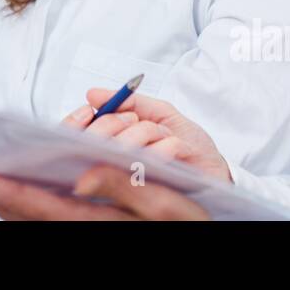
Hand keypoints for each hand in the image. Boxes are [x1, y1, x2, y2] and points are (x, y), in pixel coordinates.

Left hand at [0, 164, 210, 220]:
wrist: (199, 239)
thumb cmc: (191, 226)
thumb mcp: (168, 207)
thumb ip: (124, 188)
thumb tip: (80, 176)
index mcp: (92, 223)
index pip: (27, 203)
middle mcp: (78, 233)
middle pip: (15, 213)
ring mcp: (80, 235)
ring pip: (23, 219)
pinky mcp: (87, 232)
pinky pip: (40, 219)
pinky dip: (19, 204)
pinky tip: (12, 190)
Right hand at [62, 88, 232, 184]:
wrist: (217, 170)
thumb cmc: (187, 144)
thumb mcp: (160, 114)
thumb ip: (130, 102)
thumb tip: (93, 94)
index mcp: (109, 148)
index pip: (72, 138)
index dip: (74, 124)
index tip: (90, 109)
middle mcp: (112, 169)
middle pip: (91, 143)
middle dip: (114, 122)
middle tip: (135, 119)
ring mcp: (129, 184)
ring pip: (119, 151)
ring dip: (145, 133)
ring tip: (165, 134)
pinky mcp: (150, 195)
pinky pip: (145, 168)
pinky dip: (164, 148)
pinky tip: (176, 147)